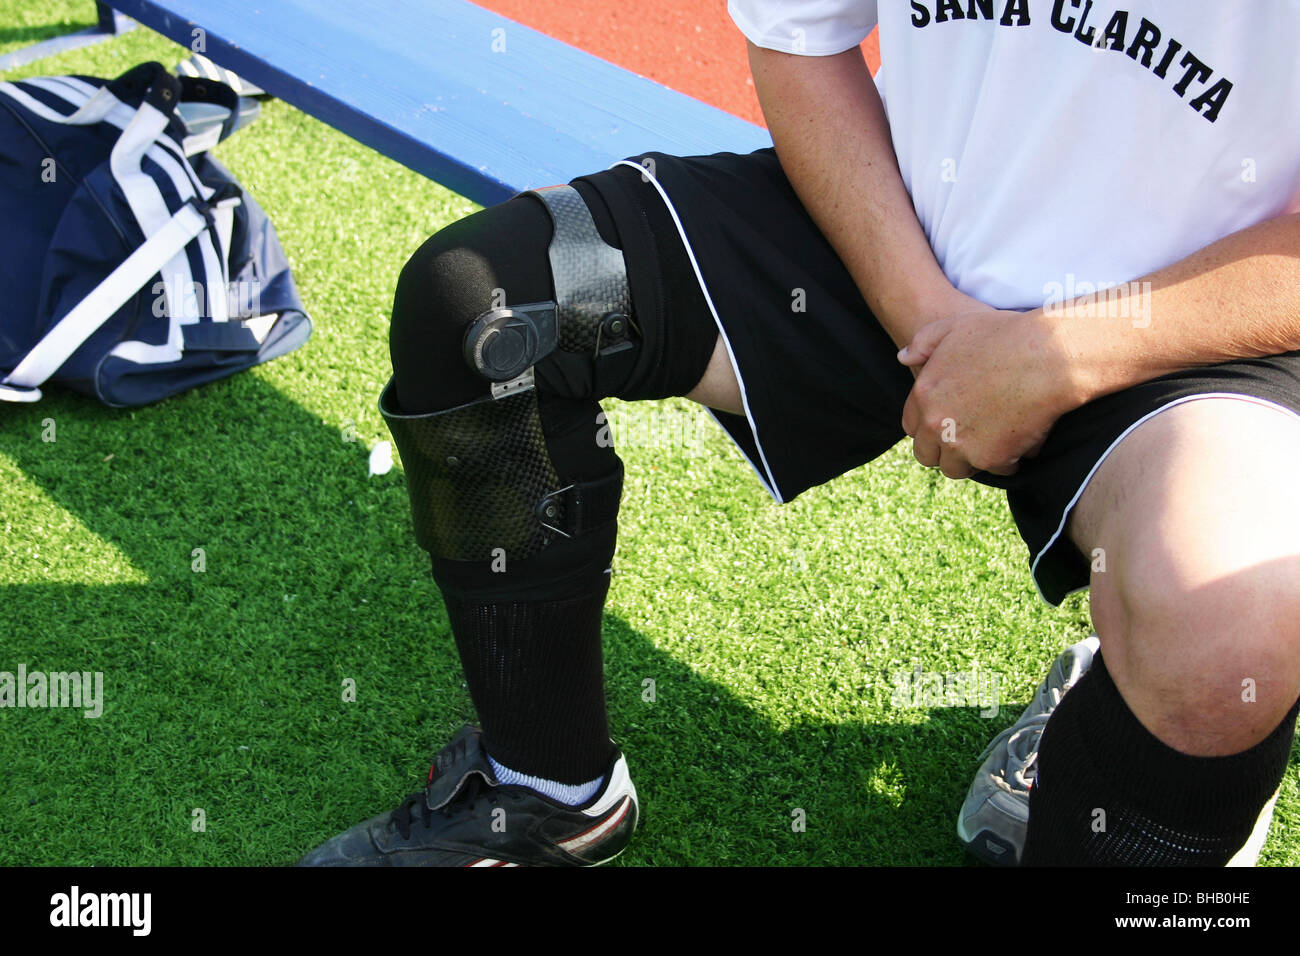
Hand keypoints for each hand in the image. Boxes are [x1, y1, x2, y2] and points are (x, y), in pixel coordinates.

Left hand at [898, 309, 1072, 478]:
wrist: (1051, 354)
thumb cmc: (1006, 335)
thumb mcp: (956, 325)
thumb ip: (923, 342)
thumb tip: (903, 357)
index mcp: (923, 394)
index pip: (912, 427)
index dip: (929, 426)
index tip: (949, 422)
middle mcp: (935, 423)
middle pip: (928, 455)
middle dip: (945, 449)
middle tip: (970, 437)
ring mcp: (962, 444)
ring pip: (957, 468)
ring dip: (972, 459)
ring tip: (993, 442)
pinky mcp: (992, 459)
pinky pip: (996, 471)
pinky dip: (1008, 461)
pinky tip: (1019, 442)